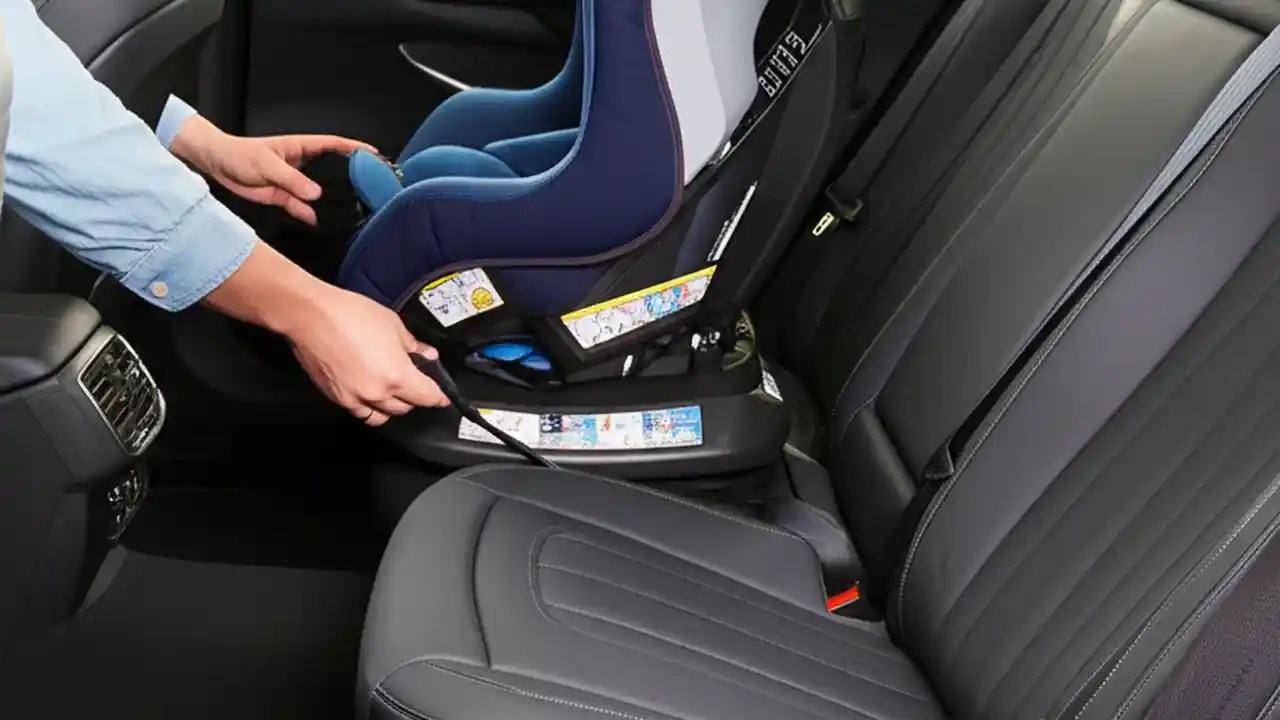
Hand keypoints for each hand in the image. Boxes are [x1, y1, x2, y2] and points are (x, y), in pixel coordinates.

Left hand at [172, 115, 375, 224]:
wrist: (217, 165)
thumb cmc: (240, 154)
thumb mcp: (267, 164)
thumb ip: (292, 179)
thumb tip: (317, 194)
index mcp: (301, 147)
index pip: (334, 145)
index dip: (355, 149)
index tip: (375, 156)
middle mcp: (302, 164)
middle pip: (332, 170)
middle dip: (350, 176)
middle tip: (371, 186)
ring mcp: (294, 181)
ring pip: (319, 192)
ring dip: (331, 200)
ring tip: (351, 209)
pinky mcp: (284, 196)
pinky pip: (302, 207)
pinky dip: (311, 214)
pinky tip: (321, 221)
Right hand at [204, 242, 448, 425]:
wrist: (310, 316)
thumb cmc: (349, 314)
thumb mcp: (392, 324)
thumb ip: (413, 345)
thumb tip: (426, 355)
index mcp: (397, 375)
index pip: (428, 397)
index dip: (439, 397)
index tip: (443, 397)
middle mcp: (377, 393)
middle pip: (405, 408)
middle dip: (415, 397)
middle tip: (415, 382)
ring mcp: (355, 398)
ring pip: (382, 416)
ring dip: (391, 407)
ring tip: (391, 390)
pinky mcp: (336, 398)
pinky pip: (359, 412)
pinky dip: (368, 407)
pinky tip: (369, 391)